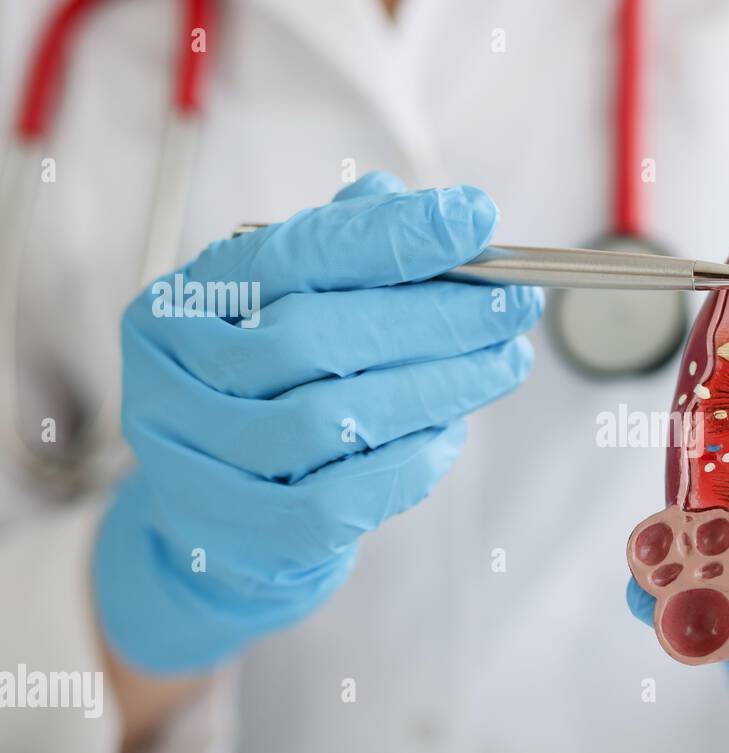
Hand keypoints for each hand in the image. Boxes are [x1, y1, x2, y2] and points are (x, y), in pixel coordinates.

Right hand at [95, 172, 542, 673]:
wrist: (217, 524)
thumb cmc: (264, 401)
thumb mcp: (284, 318)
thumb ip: (334, 257)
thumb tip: (397, 199)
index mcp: (184, 305)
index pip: (292, 254)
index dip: (389, 237)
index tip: (473, 219)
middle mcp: (172, 379)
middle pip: (317, 337)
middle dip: (434, 318)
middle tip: (512, 308)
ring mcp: (196, 463)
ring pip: (335, 418)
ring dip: (439, 388)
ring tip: (502, 364)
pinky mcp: (242, 535)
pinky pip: (343, 498)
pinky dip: (410, 462)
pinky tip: (450, 434)